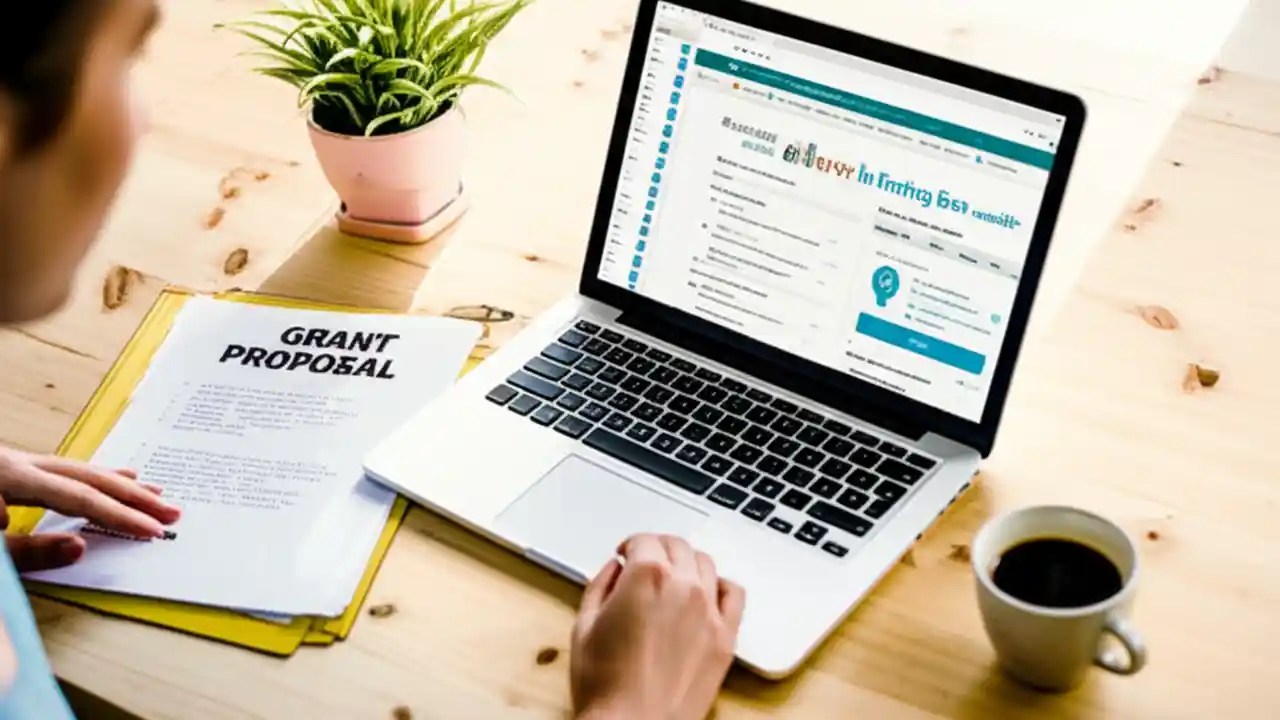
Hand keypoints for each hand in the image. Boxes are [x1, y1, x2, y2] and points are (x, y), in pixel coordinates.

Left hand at [0, 447, 179, 571]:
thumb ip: (28, 551)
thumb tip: (80, 547)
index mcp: (10, 476)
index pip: (80, 497)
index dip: (120, 514)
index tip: (153, 529)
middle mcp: (15, 463)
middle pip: (87, 478)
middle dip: (133, 495)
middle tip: (170, 510)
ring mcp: (12, 464)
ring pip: (76, 470)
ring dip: (116, 483)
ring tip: (152, 491)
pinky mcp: (8, 471)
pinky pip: (60, 471)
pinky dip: (88, 477)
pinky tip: (107, 476)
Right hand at [571, 534, 745, 719]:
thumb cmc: (604, 686)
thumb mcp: (583, 626)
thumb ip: (600, 585)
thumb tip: (614, 569)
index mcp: (646, 577)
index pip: (644, 540)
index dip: (630, 545)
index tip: (624, 554)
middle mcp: (683, 587)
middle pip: (677, 546)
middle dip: (658, 548)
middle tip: (645, 560)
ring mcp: (709, 612)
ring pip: (706, 563)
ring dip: (687, 562)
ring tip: (673, 576)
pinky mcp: (725, 638)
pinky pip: (734, 595)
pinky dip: (720, 586)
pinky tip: (706, 593)